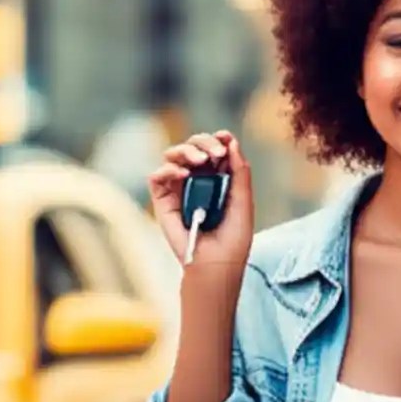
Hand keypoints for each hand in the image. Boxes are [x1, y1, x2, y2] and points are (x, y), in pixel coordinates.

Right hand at [148, 131, 253, 266]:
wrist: (216, 264)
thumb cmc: (233, 239)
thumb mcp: (243, 202)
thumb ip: (240, 173)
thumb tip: (233, 143)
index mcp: (219, 179)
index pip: (214, 150)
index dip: (217, 138)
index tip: (224, 137)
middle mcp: (197, 180)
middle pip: (194, 147)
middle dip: (204, 142)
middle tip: (215, 153)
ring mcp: (179, 189)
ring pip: (173, 155)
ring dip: (186, 150)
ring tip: (200, 162)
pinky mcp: (163, 201)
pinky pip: (157, 176)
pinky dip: (168, 169)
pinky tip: (182, 175)